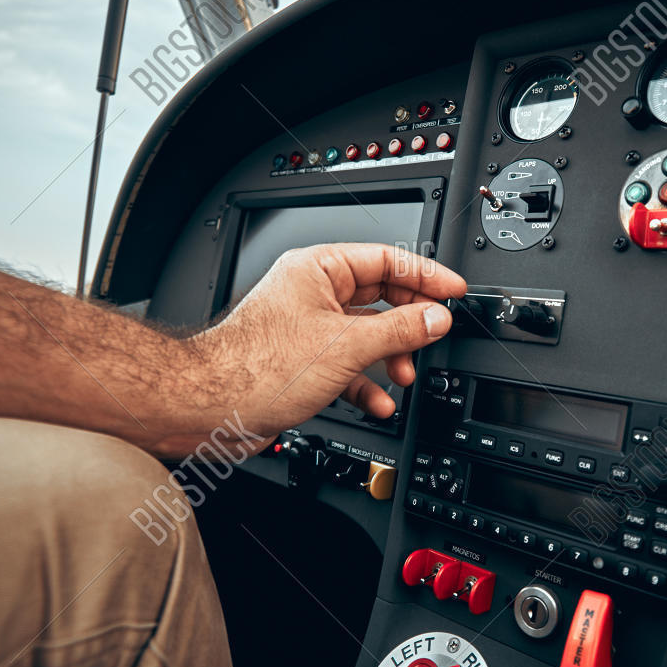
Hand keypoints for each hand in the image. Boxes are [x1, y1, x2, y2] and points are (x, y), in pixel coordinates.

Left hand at [168, 243, 464, 455]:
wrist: (214, 407)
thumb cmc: (256, 366)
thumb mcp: (346, 345)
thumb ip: (399, 329)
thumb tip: (435, 317)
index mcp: (318, 269)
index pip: (385, 260)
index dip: (425, 275)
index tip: (453, 291)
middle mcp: (312, 293)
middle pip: (380, 297)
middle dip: (409, 321)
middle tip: (436, 333)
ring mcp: (309, 329)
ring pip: (366, 335)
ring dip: (390, 357)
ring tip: (405, 373)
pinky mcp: (304, 362)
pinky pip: (348, 366)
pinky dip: (367, 384)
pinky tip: (378, 400)